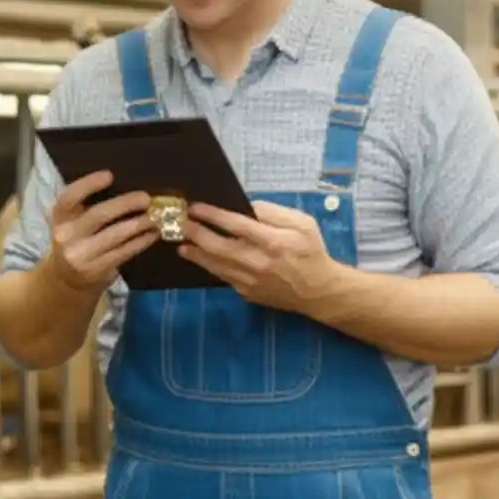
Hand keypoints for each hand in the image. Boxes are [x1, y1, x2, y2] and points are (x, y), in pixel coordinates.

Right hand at [46, 170, 159, 292]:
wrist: (65, 279)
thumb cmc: (74, 240)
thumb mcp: (71, 222)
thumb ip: (86, 206)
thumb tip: (126, 186)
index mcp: (59, 216)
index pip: (69, 197)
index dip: (88, 184)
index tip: (110, 175)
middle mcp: (66, 235)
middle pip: (98, 215)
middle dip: (125, 204)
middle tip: (146, 198)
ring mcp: (81, 255)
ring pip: (115, 235)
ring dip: (139, 224)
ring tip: (155, 216)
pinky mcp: (96, 270)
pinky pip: (124, 252)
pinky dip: (141, 242)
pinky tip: (152, 234)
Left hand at [177, 200, 345, 312]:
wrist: (318, 291)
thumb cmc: (311, 251)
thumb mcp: (302, 223)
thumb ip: (273, 212)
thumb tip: (245, 206)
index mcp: (273, 242)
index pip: (236, 225)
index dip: (213, 215)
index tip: (195, 207)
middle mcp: (259, 262)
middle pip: (218, 247)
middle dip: (196, 233)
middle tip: (180, 222)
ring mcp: (251, 281)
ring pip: (215, 265)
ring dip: (195, 252)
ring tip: (181, 241)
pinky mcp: (246, 293)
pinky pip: (222, 277)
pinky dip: (208, 266)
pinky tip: (198, 256)